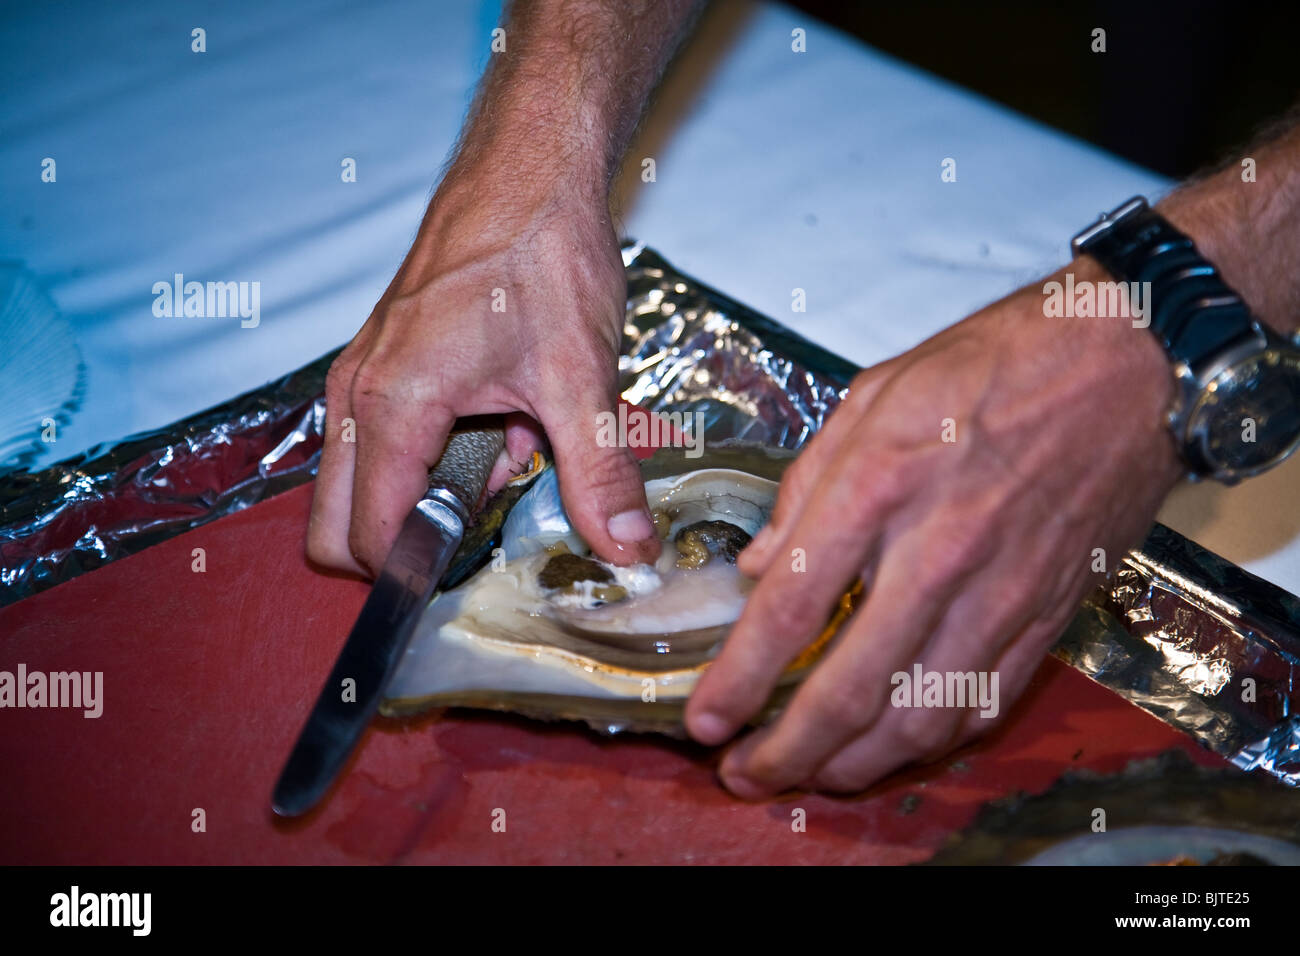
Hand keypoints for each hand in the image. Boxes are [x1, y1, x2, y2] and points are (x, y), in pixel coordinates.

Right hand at [306, 169, 660, 576]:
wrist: (530, 168)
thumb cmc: (542, 255)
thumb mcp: (582, 380)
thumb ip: (599, 475)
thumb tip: (624, 549)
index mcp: (391, 406)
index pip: (367, 537)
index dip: (417, 573)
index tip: (474, 578)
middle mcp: (356, 394)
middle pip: (332, 524)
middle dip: (402, 544)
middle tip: (483, 526)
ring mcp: (363, 375)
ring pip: (358, 482)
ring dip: (427, 495)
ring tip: (510, 457)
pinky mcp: (385, 362)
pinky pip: (384, 441)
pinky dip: (437, 454)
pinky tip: (506, 423)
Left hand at [684, 256, 1184, 796]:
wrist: (1125, 362)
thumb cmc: (991, 365)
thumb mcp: (872, 395)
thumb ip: (806, 485)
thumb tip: (759, 564)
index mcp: (878, 486)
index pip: (789, 610)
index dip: (738, 680)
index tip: (704, 721)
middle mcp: (937, 553)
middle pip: (849, 689)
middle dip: (785, 751)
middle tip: (742, 776)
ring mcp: (1000, 593)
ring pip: (918, 718)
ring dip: (854, 765)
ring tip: (809, 776)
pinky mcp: (1047, 614)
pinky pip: (983, 703)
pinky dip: (929, 741)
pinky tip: (892, 747)